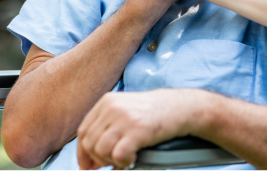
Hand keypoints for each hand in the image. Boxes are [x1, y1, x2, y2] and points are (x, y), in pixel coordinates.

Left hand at [76, 89, 205, 169]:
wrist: (183, 107)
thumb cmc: (156, 113)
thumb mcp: (127, 111)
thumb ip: (108, 127)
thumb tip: (91, 159)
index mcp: (107, 101)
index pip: (83, 132)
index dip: (84, 153)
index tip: (90, 166)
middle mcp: (112, 107)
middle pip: (89, 143)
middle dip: (98, 160)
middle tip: (112, 164)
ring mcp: (124, 118)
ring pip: (101, 151)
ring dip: (112, 161)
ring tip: (127, 158)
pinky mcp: (137, 130)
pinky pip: (118, 156)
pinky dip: (124, 163)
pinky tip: (134, 158)